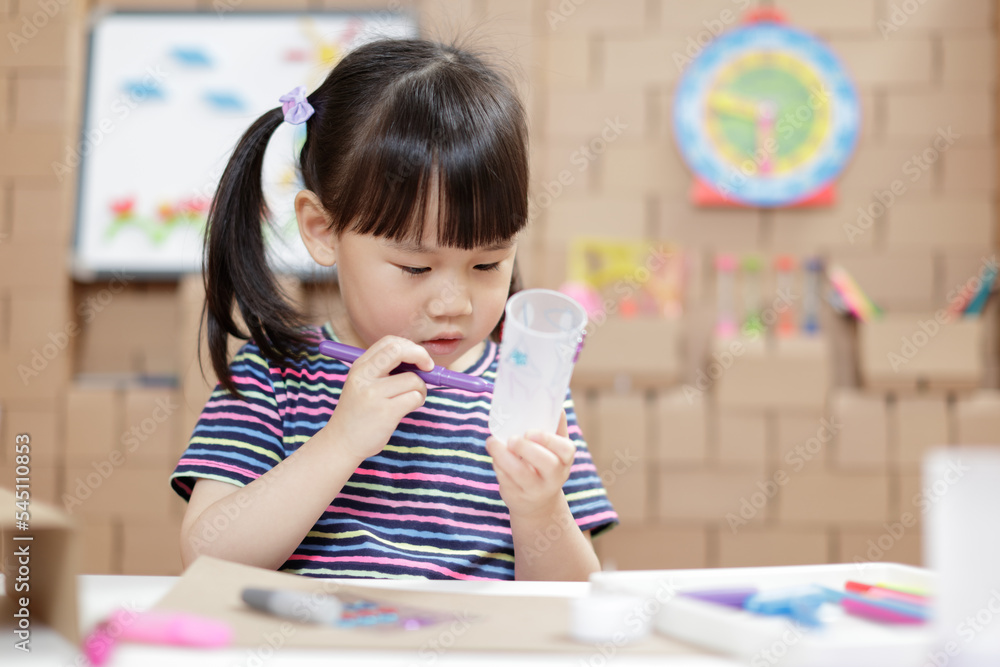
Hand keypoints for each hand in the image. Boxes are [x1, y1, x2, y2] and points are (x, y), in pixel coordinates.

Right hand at [324, 335, 433, 462]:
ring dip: (421, 389)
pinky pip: (415, 397)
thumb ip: (386, 370)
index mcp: (359, 366)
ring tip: (411, 399)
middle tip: (429, 368)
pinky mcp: (385, 412)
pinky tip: (407, 409)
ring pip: (414, 379)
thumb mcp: (364, 384)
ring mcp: (373, 394)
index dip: (410, 346)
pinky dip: (418, 402)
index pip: (389, 342)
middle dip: (421, 356)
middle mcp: (364, 376)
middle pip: (400, 351)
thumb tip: (422, 361)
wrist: (341, 442)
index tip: (419, 358)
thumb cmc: (360, 412)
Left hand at [486, 411, 575, 519]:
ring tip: (492, 442)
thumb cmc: (545, 466)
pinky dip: (498, 466)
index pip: (565, 449)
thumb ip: (556, 428)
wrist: (538, 503)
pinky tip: (496, 457)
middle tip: (511, 439)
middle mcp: (554, 477)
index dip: (548, 439)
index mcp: (565, 460)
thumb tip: (557, 406)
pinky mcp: (518, 497)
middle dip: (526, 448)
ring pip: (520, 474)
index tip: (529, 431)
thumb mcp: (554, 450)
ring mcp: (536, 490)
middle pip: (546, 463)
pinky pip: (505, 480)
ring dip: (503, 456)